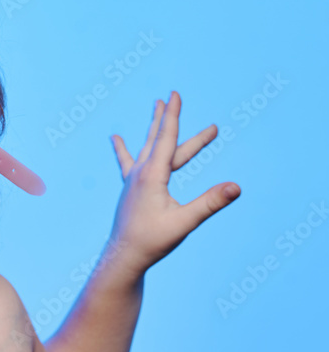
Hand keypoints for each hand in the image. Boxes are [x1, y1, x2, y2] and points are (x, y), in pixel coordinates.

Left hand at [109, 91, 240, 275]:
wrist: (123, 257)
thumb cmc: (152, 241)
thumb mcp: (184, 222)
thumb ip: (210, 203)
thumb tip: (236, 187)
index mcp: (152, 176)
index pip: (166, 138)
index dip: (172, 115)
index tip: (174, 94)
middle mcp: (140, 174)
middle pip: (160, 140)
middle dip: (169, 118)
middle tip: (173, 96)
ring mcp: (133, 181)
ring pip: (148, 148)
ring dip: (155, 128)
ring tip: (156, 106)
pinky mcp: (130, 190)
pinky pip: (128, 163)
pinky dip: (124, 149)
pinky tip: (115, 138)